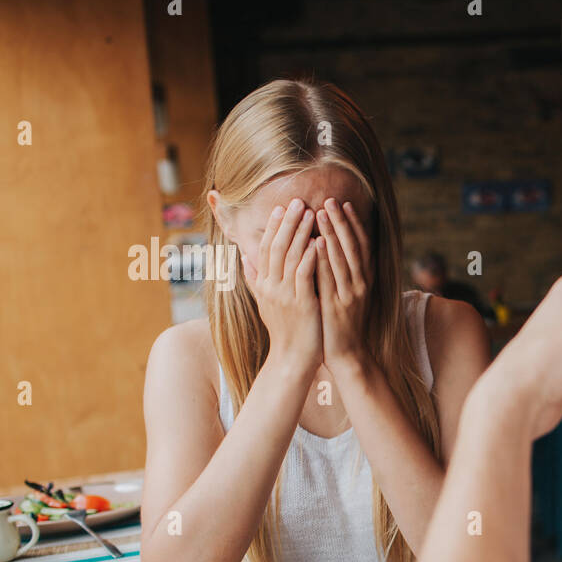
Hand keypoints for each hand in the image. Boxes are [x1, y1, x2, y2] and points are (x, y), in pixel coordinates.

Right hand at [246, 198, 321, 372]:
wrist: (292, 359)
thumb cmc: (285, 330)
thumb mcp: (265, 302)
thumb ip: (256, 279)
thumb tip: (244, 257)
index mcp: (264, 284)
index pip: (266, 248)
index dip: (274, 227)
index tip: (282, 208)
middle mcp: (271, 286)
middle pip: (276, 247)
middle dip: (287, 223)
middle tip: (297, 201)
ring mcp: (284, 295)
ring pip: (290, 257)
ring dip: (300, 233)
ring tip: (310, 214)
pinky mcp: (301, 304)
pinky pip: (304, 275)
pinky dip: (309, 257)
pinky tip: (317, 242)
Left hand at [315, 198, 372, 371]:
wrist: (346, 352)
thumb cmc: (342, 322)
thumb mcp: (348, 294)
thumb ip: (345, 272)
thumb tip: (336, 249)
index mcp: (364, 280)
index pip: (361, 245)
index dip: (353, 224)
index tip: (344, 204)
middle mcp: (361, 284)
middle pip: (352, 247)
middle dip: (341, 222)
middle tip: (330, 201)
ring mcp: (350, 294)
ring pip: (342, 258)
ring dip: (332, 234)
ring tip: (321, 214)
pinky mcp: (336, 305)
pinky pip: (329, 277)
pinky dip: (323, 259)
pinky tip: (315, 243)